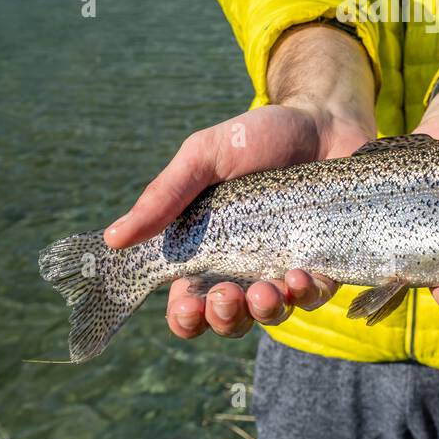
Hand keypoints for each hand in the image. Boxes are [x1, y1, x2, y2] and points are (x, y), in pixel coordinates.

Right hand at [103, 101, 370, 340]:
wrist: (323, 118)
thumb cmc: (258, 136)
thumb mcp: (206, 155)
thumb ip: (165, 196)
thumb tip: (112, 240)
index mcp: (207, 248)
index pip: (188, 303)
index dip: (185, 318)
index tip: (188, 306)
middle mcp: (245, 266)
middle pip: (229, 320)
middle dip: (224, 318)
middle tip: (226, 295)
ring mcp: (286, 267)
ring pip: (272, 315)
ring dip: (264, 311)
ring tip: (264, 290)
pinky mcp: (325, 261)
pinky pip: (316, 296)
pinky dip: (306, 293)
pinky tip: (301, 274)